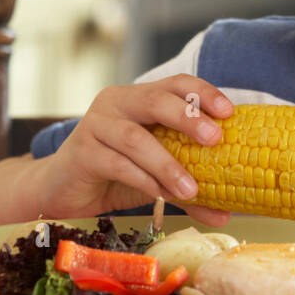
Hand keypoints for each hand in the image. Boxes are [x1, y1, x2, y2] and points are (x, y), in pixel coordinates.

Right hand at [37, 75, 234, 225]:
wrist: (64, 190)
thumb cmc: (116, 175)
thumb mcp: (157, 177)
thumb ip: (190, 188)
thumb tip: (228, 212)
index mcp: (140, 97)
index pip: (176, 83)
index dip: (204, 93)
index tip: (230, 113)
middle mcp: (116, 102)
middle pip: (156, 100)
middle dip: (189, 118)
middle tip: (214, 139)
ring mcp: (95, 124)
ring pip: (136, 138)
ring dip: (167, 164)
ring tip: (191, 189)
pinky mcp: (81, 152)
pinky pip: (117, 163)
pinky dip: (143, 180)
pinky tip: (161, 195)